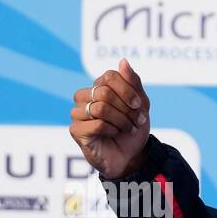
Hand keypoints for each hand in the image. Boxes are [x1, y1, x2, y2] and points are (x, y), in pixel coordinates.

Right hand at [69, 57, 150, 178]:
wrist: (131, 156)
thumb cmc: (133, 129)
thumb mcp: (140, 104)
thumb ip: (133, 82)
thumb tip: (122, 61)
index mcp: (99, 86)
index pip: (109, 76)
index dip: (127, 90)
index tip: (139, 105)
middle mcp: (85, 97)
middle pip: (104, 92)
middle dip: (126, 108)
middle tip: (137, 120)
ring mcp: (78, 113)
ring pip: (100, 108)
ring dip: (121, 120)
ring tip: (128, 128)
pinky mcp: (76, 131)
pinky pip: (96, 124)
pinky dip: (112, 130)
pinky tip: (115, 134)